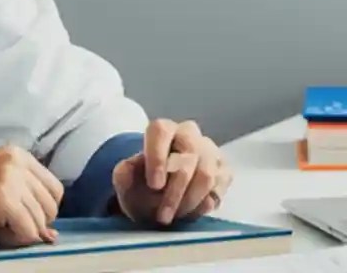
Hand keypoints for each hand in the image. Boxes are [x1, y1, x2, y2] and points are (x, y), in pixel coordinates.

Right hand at [0, 144, 63, 250]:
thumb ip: (27, 206)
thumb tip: (53, 235)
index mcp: (15, 153)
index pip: (54, 190)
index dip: (36, 213)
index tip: (5, 215)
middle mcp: (15, 157)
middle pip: (52, 206)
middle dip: (29, 224)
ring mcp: (9, 175)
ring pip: (42, 221)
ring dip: (17, 233)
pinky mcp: (2, 197)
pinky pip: (29, 233)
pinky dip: (10, 241)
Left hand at [112, 119, 232, 225]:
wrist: (160, 197)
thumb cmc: (143, 186)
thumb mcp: (126, 182)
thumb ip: (123, 174)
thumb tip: (127, 169)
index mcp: (162, 130)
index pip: (161, 131)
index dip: (158, 157)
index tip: (154, 185)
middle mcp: (188, 134)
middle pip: (190, 154)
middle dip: (176, 191)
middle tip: (163, 216)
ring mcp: (209, 150)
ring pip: (208, 173)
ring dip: (190, 201)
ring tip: (175, 217)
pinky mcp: (223, 170)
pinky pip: (220, 187)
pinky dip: (205, 205)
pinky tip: (190, 212)